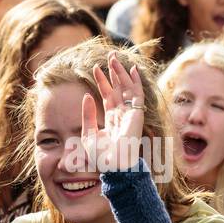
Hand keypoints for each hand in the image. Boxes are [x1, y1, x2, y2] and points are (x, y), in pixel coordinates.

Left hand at [82, 52, 143, 172]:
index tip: (95, 68)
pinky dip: (135, 81)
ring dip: (121, 73)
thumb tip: (87, 96)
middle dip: (113, 72)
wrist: (113, 166)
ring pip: (127, 88)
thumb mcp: (88, 134)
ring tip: (114, 58)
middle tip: (109, 56)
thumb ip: (87, 115)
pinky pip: (137, 94)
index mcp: (111, 119)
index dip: (102, 81)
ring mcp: (130, 114)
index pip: (108, 96)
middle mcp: (122, 114)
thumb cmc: (101, 156)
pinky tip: (132, 69)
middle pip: (118, 89)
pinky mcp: (136, 114)